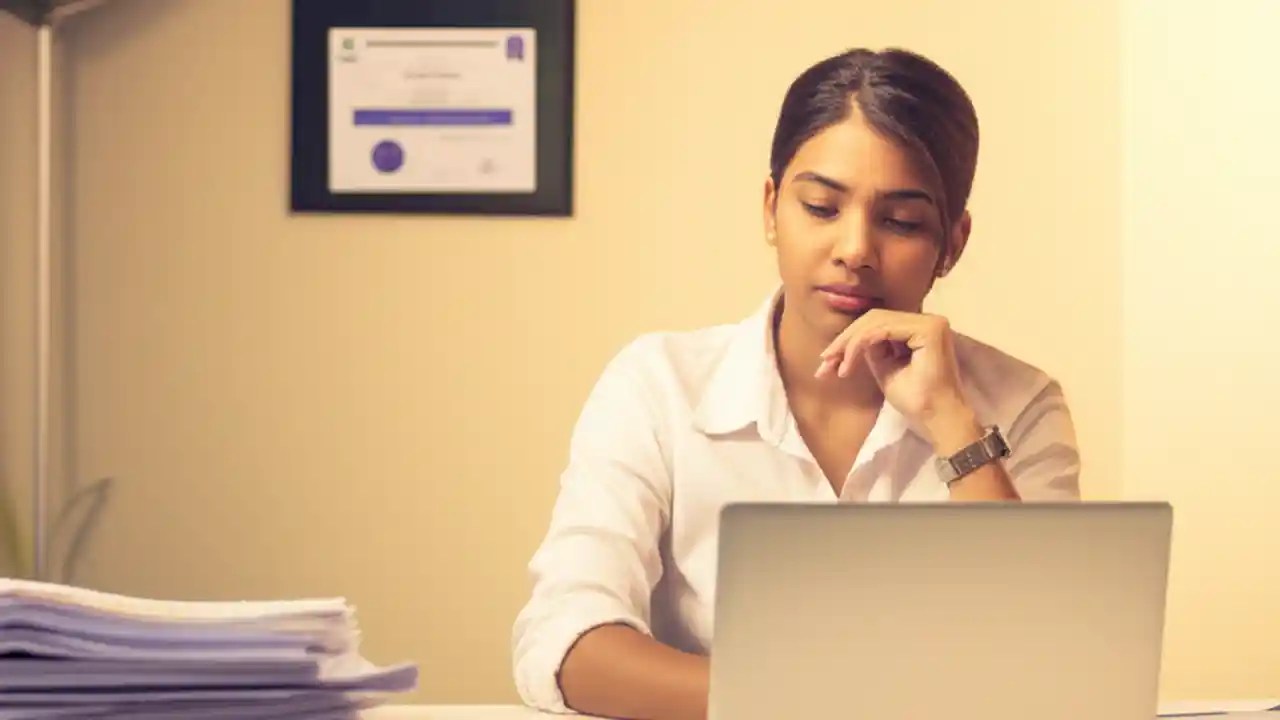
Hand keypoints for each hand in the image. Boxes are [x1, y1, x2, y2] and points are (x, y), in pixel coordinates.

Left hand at [816, 309, 977, 447]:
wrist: (938, 420)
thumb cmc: (917, 401)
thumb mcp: (886, 369)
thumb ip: (873, 349)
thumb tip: (851, 338)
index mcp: (920, 328)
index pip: (878, 323)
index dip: (849, 339)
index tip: (827, 361)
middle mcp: (928, 320)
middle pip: (874, 319)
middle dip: (844, 340)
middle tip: (824, 362)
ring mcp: (930, 323)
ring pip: (874, 322)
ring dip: (848, 344)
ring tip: (833, 366)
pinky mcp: (928, 330)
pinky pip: (881, 330)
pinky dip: (858, 345)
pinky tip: (847, 365)